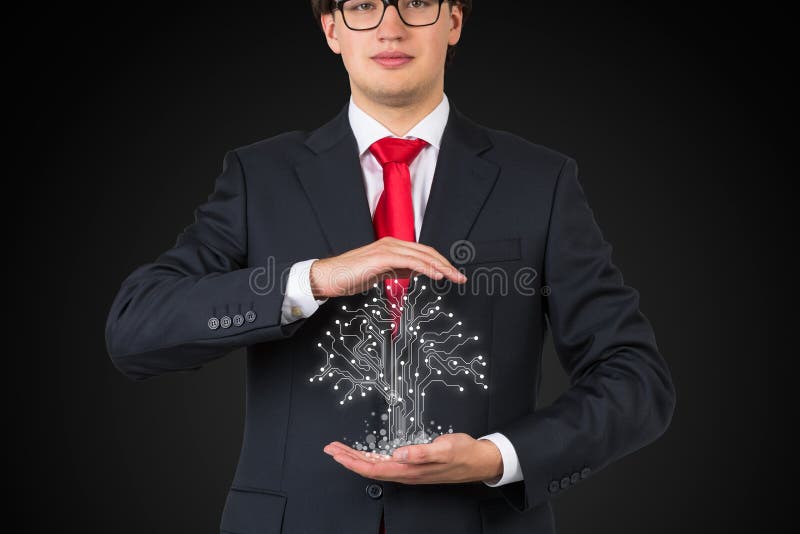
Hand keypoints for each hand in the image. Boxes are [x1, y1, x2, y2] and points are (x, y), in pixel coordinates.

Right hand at [309, 236, 466, 298]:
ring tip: (454, 277)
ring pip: (421, 255)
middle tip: (460, 277)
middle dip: (446, 264)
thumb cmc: (349, 277)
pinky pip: (410, 262)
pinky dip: (426, 268)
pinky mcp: (381, 257)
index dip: (440, 262)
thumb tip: (416, 272)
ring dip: (441, 267)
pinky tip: (437, 276)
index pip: (422, 252)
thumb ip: (397, 270)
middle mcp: (391, 244)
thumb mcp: (379, 273)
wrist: (327, 277)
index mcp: (391, 247)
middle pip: (426, 252)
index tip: (452, 275)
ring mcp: (386, 249)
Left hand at [322, 433, 502, 483]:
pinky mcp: (413, 465)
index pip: (374, 468)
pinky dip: (371, 458)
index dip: (353, 461)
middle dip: (348, 459)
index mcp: (410, 470)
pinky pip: (386, 464)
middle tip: (331, 449)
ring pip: (376, 466)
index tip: (338, 453)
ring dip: (357, 459)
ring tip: (341, 451)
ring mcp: (409, 470)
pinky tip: (365, 455)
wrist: (479, 461)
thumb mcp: (445, 449)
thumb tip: (399, 454)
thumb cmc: (464, 454)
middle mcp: (407, 472)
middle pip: (370, 468)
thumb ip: (422, 452)